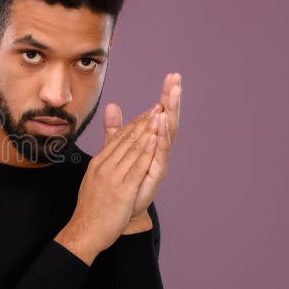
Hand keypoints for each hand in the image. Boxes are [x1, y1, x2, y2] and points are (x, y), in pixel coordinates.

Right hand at [62, 104, 161, 258]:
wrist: (85, 231)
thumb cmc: (91, 209)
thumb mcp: (94, 180)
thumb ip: (104, 163)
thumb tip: (106, 152)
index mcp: (98, 163)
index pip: (118, 138)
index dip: (134, 123)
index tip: (147, 111)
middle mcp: (104, 166)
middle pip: (126, 139)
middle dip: (143, 121)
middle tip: (157, 106)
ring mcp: (112, 177)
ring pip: (132, 149)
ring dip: (148, 130)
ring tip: (159, 115)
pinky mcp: (122, 190)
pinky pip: (136, 167)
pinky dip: (147, 151)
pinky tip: (155, 139)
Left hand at [102, 73, 182, 232]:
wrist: (117, 212)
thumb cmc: (121, 182)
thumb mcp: (115, 148)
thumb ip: (115, 128)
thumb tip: (112, 105)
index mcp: (150, 142)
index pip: (160, 113)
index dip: (166, 95)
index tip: (172, 76)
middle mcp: (157, 150)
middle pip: (167, 120)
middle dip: (172, 100)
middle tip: (177, 79)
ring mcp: (157, 162)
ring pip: (166, 134)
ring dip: (168, 114)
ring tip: (171, 96)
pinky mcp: (154, 176)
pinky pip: (158, 154)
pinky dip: (160, 139)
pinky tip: (161, 125)